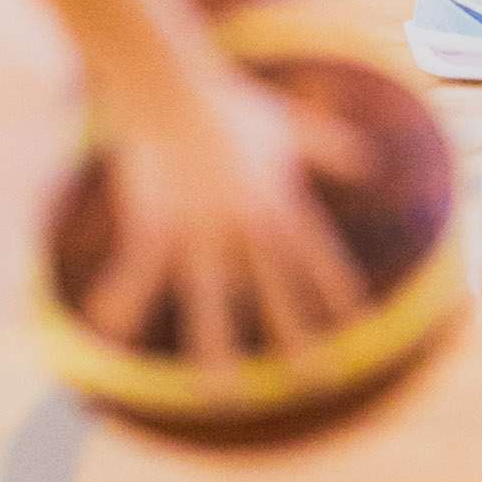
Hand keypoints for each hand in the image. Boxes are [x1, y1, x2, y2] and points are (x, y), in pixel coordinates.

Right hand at [74, 46, 363, 373]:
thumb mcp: (290, 126)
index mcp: (280, 203)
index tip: (359, 327)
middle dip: (294, 335)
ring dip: (214, 348)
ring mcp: (199, 229)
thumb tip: (371, 158)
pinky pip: (139, 273)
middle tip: (312, 380)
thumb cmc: (230, 103)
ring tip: (218, 394)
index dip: (336, 292)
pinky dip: (124, 304)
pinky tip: (110, 341)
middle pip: (275, 290)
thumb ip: (329, 147)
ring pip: (210, 299)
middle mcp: (245, 224)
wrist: (173, 86)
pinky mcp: (155, 225)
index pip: (317, 256)